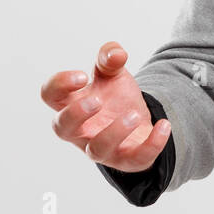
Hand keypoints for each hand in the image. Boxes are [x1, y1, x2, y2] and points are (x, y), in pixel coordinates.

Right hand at [41, 41, 170, 171]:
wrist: (139, 120)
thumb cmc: (114, 97)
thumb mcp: (112, 73)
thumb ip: (109, 58)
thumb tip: (116, 54)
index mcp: (71, 103)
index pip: (50, 95)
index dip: (60, 85)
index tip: (83, 76)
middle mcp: (81, 129)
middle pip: (62, 128)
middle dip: (76, 114)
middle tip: (98, 101)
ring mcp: (102, 147)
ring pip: (97, 150)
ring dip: (115, 132)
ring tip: (134, 114)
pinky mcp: (126, 159)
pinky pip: (135, 158)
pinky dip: (152, 144)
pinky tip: (164, 125)